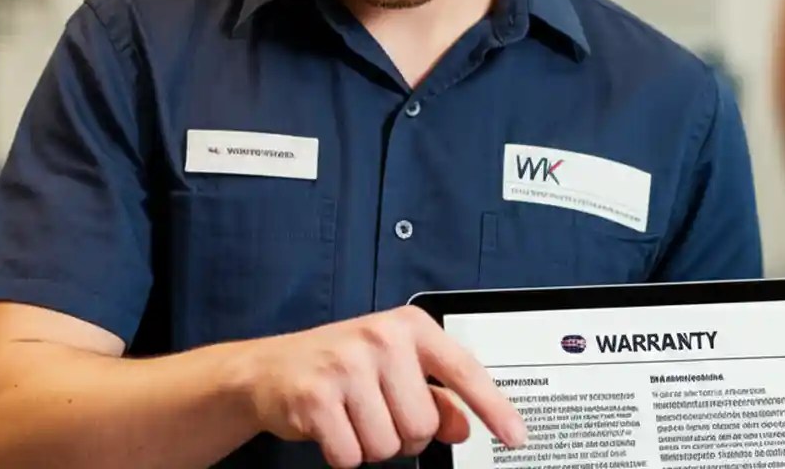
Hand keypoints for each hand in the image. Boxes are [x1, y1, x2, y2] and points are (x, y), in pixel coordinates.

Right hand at [242, 305, 526, 466]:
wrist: (267, 368)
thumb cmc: (338, 366)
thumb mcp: (393, 369)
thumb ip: (435, 396)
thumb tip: (463, 426)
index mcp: (408, 327)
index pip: (464, 372)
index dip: (494, 409)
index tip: (517, 437)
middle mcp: (380, 338)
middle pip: (423, 425)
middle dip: (402, 435)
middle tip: (376, 413)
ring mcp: (346, 365)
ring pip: (389, 446)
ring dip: (370, 446)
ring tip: (351, 416)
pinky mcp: (315, 396)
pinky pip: (351, 456)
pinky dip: (343, 454)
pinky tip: (329, 426)